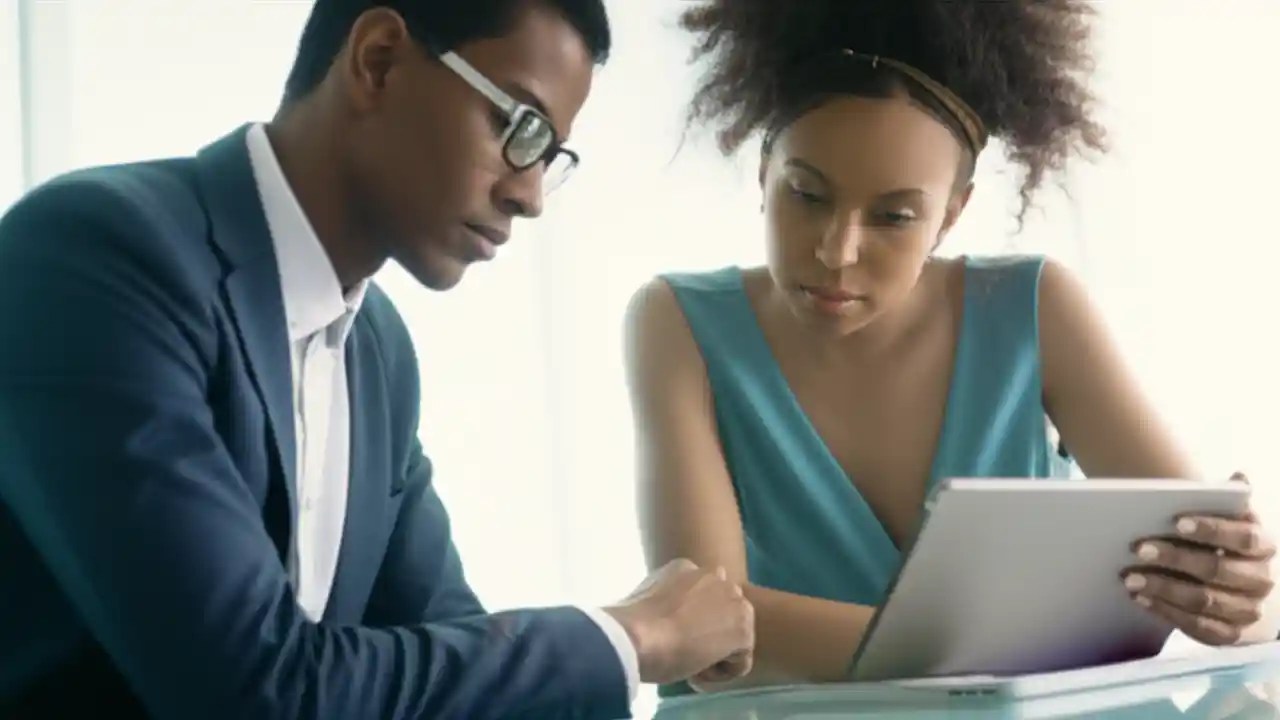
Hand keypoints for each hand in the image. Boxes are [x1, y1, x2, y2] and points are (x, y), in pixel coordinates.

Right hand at [604, 559, 754, 685]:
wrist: (637, 636)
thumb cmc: (631, 623)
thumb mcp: (644, 600)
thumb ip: (665, 600)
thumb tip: (671, 616)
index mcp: (687, 568)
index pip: (703, 594)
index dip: (690, 620)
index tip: (674, 635)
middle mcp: (714, 577)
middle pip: (725, 612)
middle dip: (710, 633)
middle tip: (685, 650)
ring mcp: (733, 602)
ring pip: (734, 636)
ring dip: (715, 654)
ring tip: (689, 664)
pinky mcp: (743, 631)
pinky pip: (739, 663)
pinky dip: (718, 675)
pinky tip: (695, 673)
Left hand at [1123, 474, 1275, 644]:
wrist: (1225, 578)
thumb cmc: (1214, 539)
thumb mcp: (1222, 518)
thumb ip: (1225, 500)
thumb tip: (1239, 476)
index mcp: (1262, 545)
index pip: (1244, 536)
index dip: (1211, 529)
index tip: (1176, 521)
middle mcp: (1261, 579)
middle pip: (1218, 569)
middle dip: (1176, 559)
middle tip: (1139, 548)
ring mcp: (1248, 609)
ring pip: (1205, 601)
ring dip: (1164, 588)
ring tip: (1131, 578)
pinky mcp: (1230, 633)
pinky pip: (1198, 627)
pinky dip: (1166, 612)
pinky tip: (1141, 598)